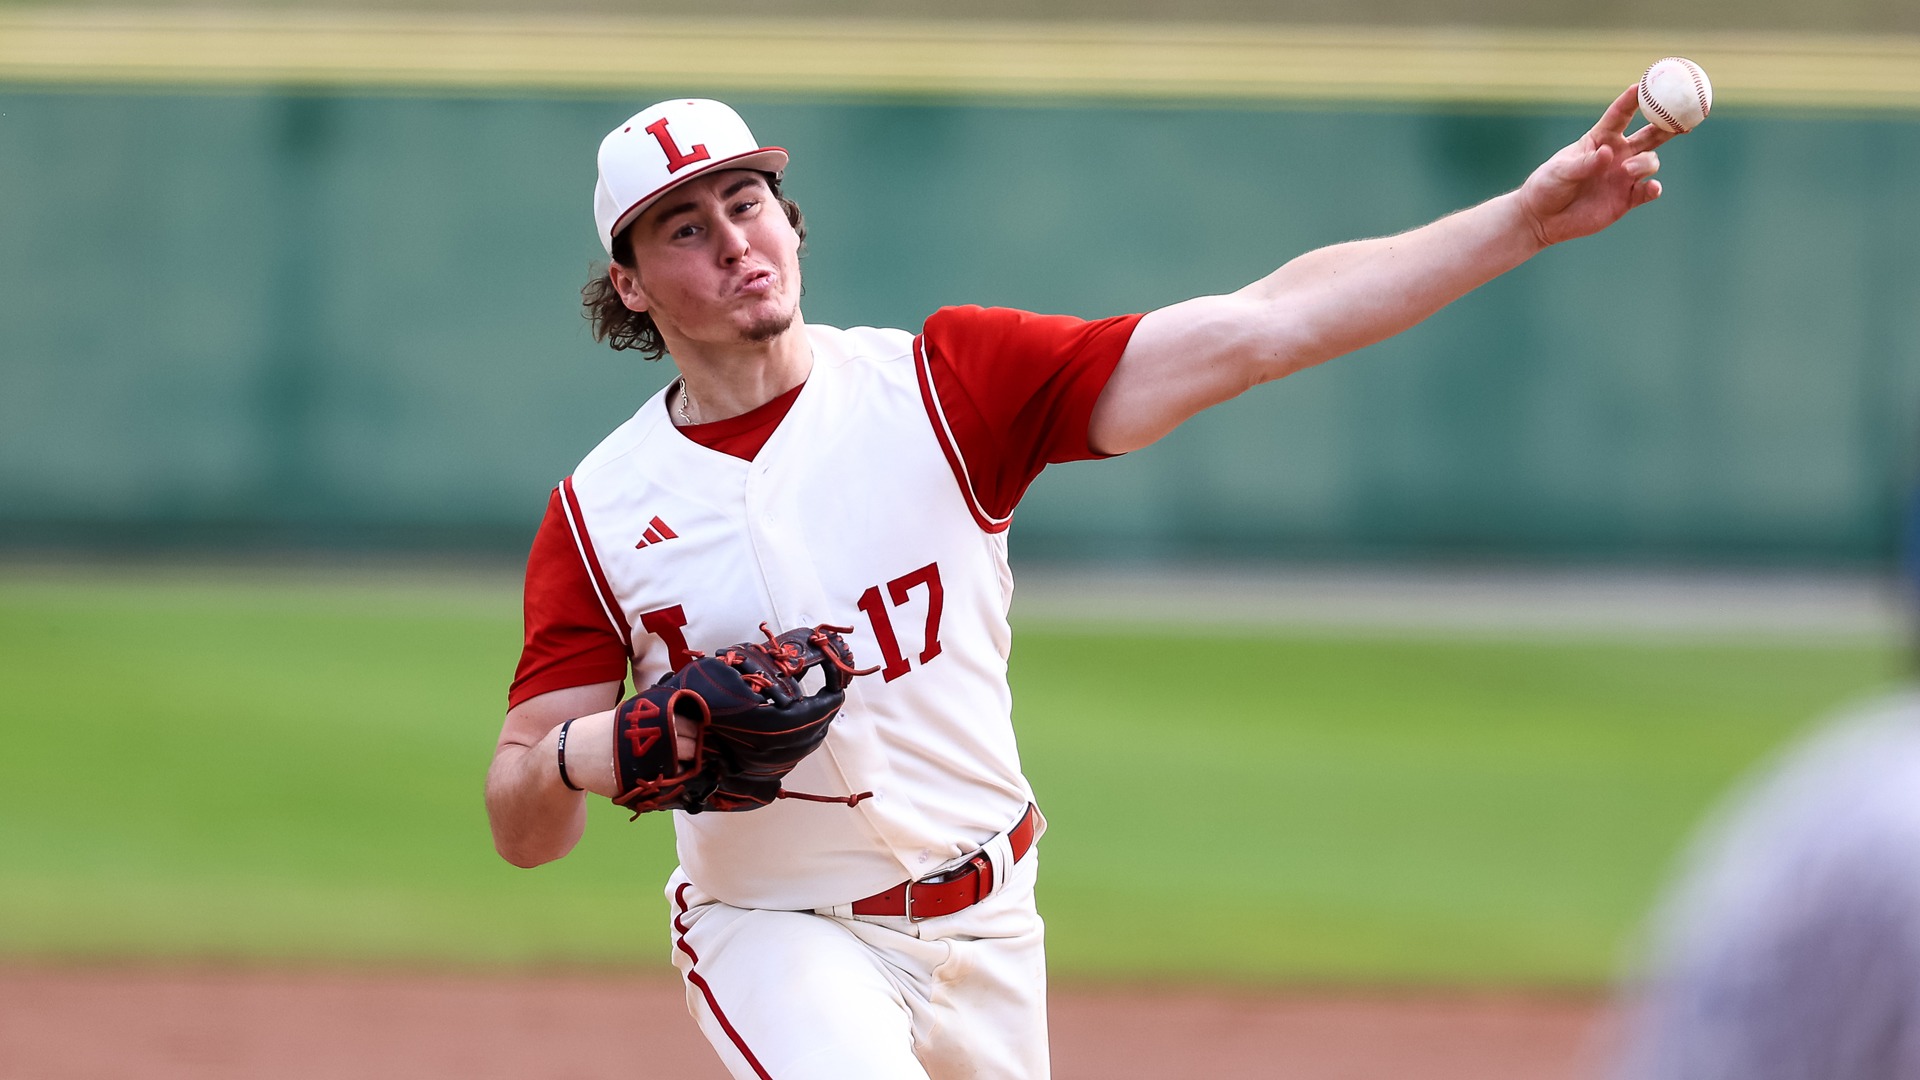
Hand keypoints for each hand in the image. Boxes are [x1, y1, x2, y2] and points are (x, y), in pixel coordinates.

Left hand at [1517, 85, 1672, 247]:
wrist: (1543, 219)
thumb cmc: (1547, 186)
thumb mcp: (1561, 171)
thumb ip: (1585, 163)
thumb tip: (1608, 153)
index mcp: (1600, 139)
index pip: (1620, 114)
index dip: (1634, 99)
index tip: (1646, 85)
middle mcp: (1617, 154)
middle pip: (1650, 134)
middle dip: (1668, 123)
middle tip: (1684, 116)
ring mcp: (1623, 176)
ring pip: (1650, 161)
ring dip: (1645, 163)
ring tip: (1627, 171)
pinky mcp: (1626, 199)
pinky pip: (1647, 191)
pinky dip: (1653, 188)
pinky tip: (1652, 188)